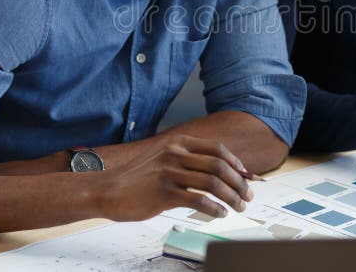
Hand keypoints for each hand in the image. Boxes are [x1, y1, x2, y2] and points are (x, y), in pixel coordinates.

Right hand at [97, 134, 253, 220]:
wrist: (107, 190)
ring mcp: (170, 172)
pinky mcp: (164, 193)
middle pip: (219, 166)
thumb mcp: (162, 156)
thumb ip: (187, 159)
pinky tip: (219, 213)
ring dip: (231, 197)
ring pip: (213, 183)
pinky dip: (214, 208)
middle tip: (247, 195)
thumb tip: (218, 171)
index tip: (246, 176)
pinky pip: (198, 200)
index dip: (235, 163)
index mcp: (178, 142)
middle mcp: (175, 153)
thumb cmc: (137, 177)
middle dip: (238, 182)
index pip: (217, 149)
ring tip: (238, 207)